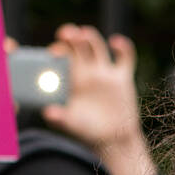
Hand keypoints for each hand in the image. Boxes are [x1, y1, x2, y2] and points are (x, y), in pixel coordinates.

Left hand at [40, 24, 155, 174]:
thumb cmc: (88, 132)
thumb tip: (47, 112)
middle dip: (71, 36)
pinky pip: (126, 58)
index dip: (58, 50)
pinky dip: (123, 47)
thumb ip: (60, 118)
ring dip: (90, 36)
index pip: (62, 57)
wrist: (113, 141)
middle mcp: (87, 73)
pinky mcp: (123, 78)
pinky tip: (115, 42)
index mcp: (71, 80)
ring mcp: (105, 74)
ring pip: (97, 46)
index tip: (53, 51)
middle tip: (66, 34)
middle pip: (77, 45)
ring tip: (83, 33)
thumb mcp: (73, 126)